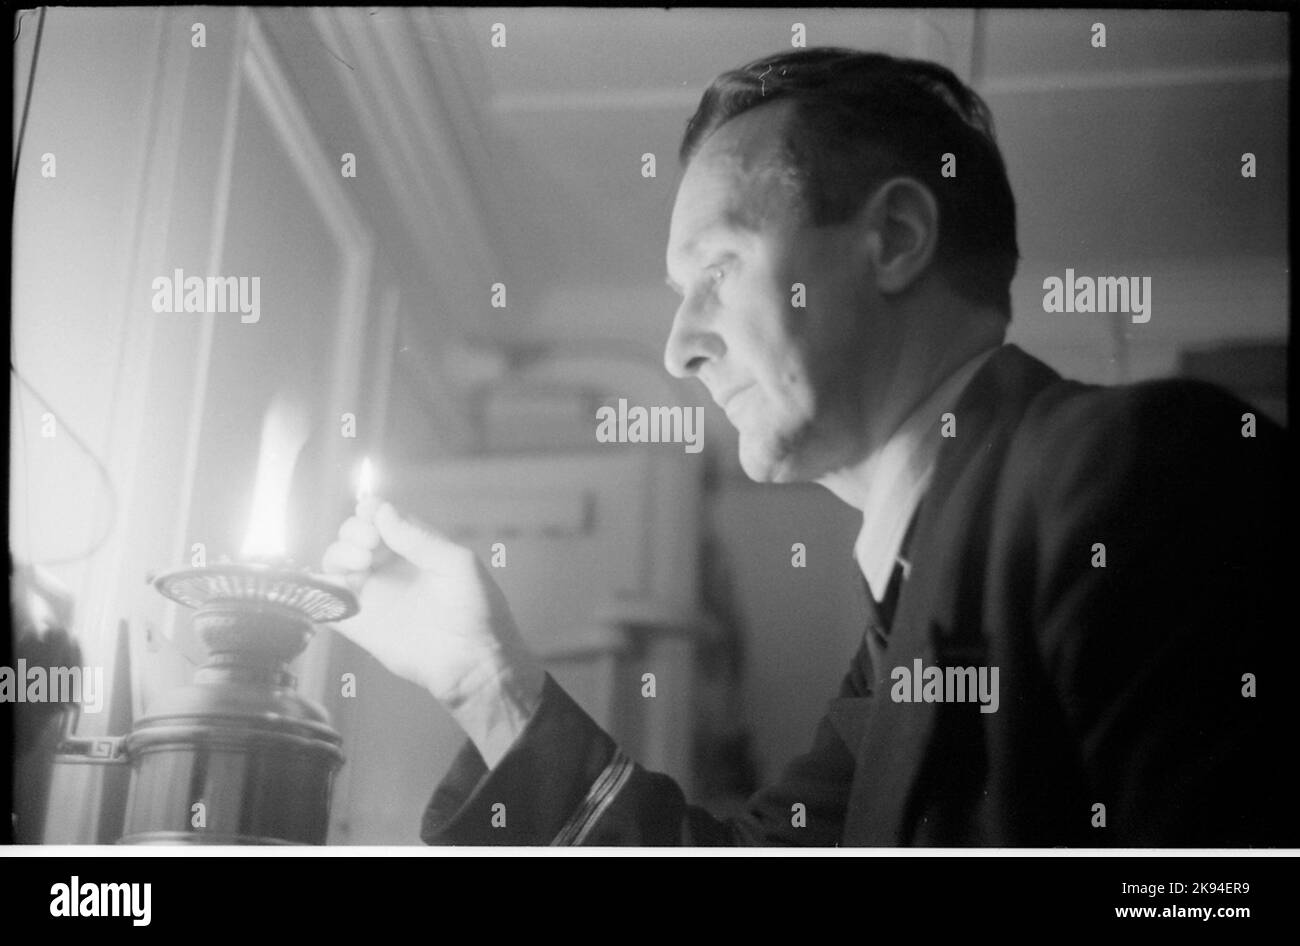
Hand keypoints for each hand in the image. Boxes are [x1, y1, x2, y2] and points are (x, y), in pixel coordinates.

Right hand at [322, 498, 544, 765]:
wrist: (469, 661)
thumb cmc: (474, 609)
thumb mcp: (455, 563)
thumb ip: (418, 537)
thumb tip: (382, 511)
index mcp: (413, 548)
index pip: (380, 517)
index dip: (371, 510)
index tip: (371, 513)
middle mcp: (387, 566)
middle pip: (352, 534)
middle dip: (354, 530)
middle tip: (370, 544)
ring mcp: (370, 593)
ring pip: (335, 562)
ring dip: (339, 553)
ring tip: (362, 562)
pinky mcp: (356, 622)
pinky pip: (325, 601)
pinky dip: (316, 589)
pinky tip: (334, 584)